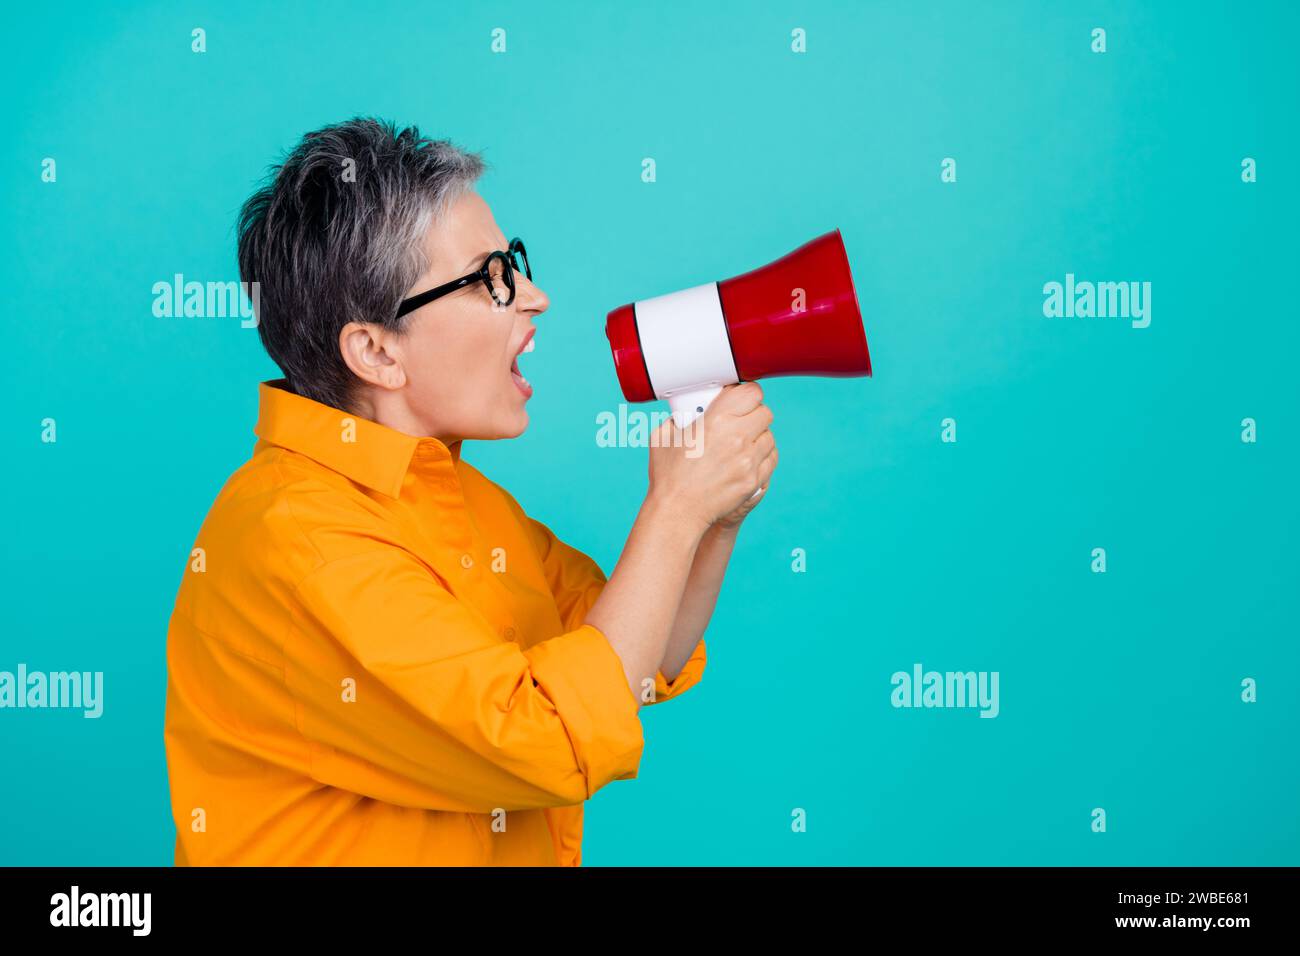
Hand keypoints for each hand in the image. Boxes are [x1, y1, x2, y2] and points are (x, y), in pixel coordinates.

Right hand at [646, 382, 776, 531]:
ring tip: (744, 442)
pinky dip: (763, 457)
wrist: (678, 511)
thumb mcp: (663, 436)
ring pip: (769, 437)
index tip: (739, 399)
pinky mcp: (754, 479)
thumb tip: (686, 411)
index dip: (747, 394)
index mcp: (717, 419)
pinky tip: (749, 459)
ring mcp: (749, 459)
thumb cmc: (668, 474)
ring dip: (759, 436)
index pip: (752, 393)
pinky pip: (771, 459)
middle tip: (742, 421)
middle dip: (754, 414)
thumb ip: (678, 417)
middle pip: (765, 413)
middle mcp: (737, 436)